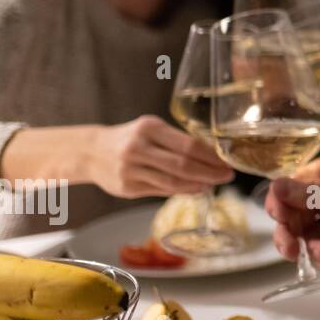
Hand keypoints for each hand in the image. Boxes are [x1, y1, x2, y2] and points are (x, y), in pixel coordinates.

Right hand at [87, 116, 232, 198]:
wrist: (92, 152)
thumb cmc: (130, 138)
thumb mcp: (151, 129)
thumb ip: (176, 141)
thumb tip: (211, 156)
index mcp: (149, 128)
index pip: (188, 144)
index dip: (211, 156)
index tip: (227, 162)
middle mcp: (138, 148)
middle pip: (182, 164)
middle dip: (210, 172)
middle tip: (227, 176)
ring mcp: (131, 169)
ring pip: (172, 181)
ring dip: (197, 184)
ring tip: (213, 184)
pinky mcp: (127, 187)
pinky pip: (161, 191)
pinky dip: (181, 191)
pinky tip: (194, 189)